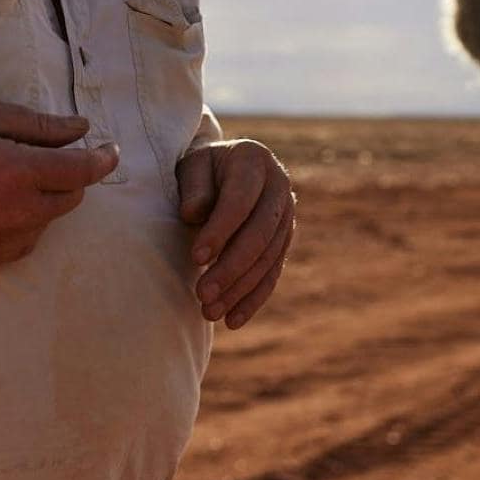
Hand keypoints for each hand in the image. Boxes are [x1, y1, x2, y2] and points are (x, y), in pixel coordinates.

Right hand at [0, 96, 118, 269]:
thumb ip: (38, 124)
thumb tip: (82, 130)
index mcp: (18, 173)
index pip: (81, 171)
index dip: (102, 159)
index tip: (111, 149)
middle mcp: (17, 214)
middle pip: (70, 198)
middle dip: (70, 175)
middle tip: (47, 156)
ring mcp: (2, 243)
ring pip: (48, 220)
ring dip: (45, 198)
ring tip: (7, 177)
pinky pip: (25, 241)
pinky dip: (25, 222)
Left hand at [176, 139, 294, 327]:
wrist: (225, 169)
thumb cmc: (202, 169)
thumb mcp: (192, 165)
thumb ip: (193, 187)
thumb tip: (193, 214)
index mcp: (254, 160)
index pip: (240, 200)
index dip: (220, 230)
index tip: (196, 257)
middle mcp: (279, 185)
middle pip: (259, 234)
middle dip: (230, 268)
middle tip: (202, 294)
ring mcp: (287, 214)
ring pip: (267, 259)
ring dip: (239, 289)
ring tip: (209, 311)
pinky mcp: (285, 239)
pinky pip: (272, 273)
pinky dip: (253, 298)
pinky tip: (233, 320)